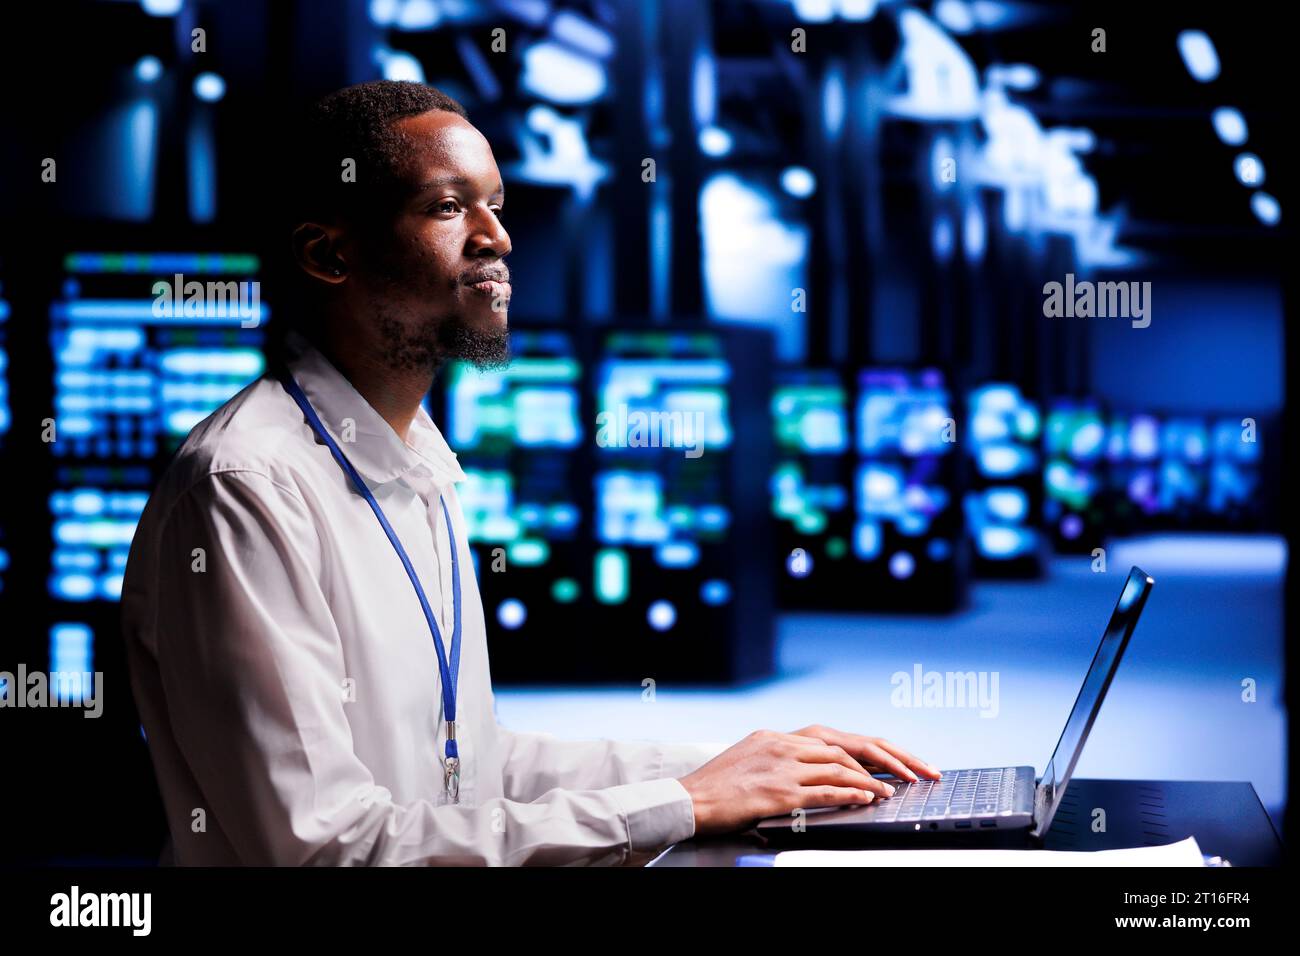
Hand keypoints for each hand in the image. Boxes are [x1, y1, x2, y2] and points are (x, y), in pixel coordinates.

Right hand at [677, 728, 935, 837]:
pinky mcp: (779, 792)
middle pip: (846, 747)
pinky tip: (870, 798)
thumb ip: (779, 759)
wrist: (687, 800)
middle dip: (886, 758)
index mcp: (776, 737)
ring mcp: (781, 767)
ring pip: (840, 767)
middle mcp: (782, 745)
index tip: (894, 760)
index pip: (834, 740)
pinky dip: (852, 793)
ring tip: (896, 790)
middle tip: (916, 770)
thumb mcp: (748, 760)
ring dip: (874, 779)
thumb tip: (811, 769)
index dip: (868, 750)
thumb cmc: (715, 787)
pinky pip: (825, 791)